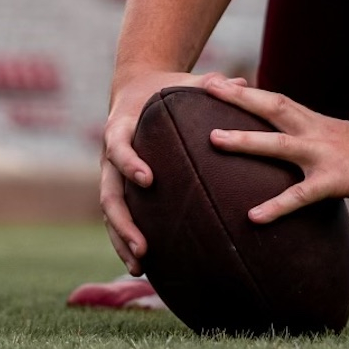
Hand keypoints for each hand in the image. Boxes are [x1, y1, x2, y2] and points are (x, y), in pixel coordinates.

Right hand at [100, 70, 247, 274]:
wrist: (136, 90)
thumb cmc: (166, 88)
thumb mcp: (183, 83)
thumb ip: (208, 84)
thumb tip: (239, 83)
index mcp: (120, 128)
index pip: (119, 147)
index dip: (131, 163)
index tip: (149, 179)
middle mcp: (109, 156)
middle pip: (109, 193)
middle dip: (124, 222)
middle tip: (143, 244)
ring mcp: (110, 175)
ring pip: (110, 214)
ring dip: (122, 240)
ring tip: (141, 265)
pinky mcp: (118, 187)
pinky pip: (118, 218)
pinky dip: (125, 241)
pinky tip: (142, 265)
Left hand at [202, 78, 348, 222]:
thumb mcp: (344, 146)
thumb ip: (317, 148)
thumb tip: (294, 158)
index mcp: (318, 124)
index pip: (276, 100)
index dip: (246, 92)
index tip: (216, 82)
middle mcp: (318, 132)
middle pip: (273, 106)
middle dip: (237, 97)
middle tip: (203, 86)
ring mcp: (327, 154)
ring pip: (279, 143)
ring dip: (246, 140)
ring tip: (212, 140)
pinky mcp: (339, 180)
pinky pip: (302, 194)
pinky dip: (277, 205)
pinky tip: (253, 217)